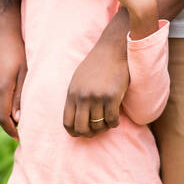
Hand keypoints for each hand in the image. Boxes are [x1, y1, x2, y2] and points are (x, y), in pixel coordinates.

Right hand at [0, 11, 24, 139]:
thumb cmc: (17, 52)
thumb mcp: (25, 73)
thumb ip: (20, 97)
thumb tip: (17, 119)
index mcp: (2, 87)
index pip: (2, 118)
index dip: (10, 130)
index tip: (19, 135)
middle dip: (5, 124)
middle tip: (18, 126)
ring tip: (10, 115)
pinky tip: (0, 104)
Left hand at [63, 8, 129, 137]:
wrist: (113, 49)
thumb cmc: (96, 65)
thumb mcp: (79, 80)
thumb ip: (75, 97)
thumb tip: (75, 119)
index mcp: (72, 93)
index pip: (67, 123)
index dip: (75, 132)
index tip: (82, 132)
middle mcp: (83, 97)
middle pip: (82, 128)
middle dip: (89, 134)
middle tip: (97, 131)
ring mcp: (97, 97)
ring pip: (98, 126)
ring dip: (104, 128)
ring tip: (107, 122)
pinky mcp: (112, 96)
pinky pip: (112, 120)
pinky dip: (114, 123)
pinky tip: (115, 118)